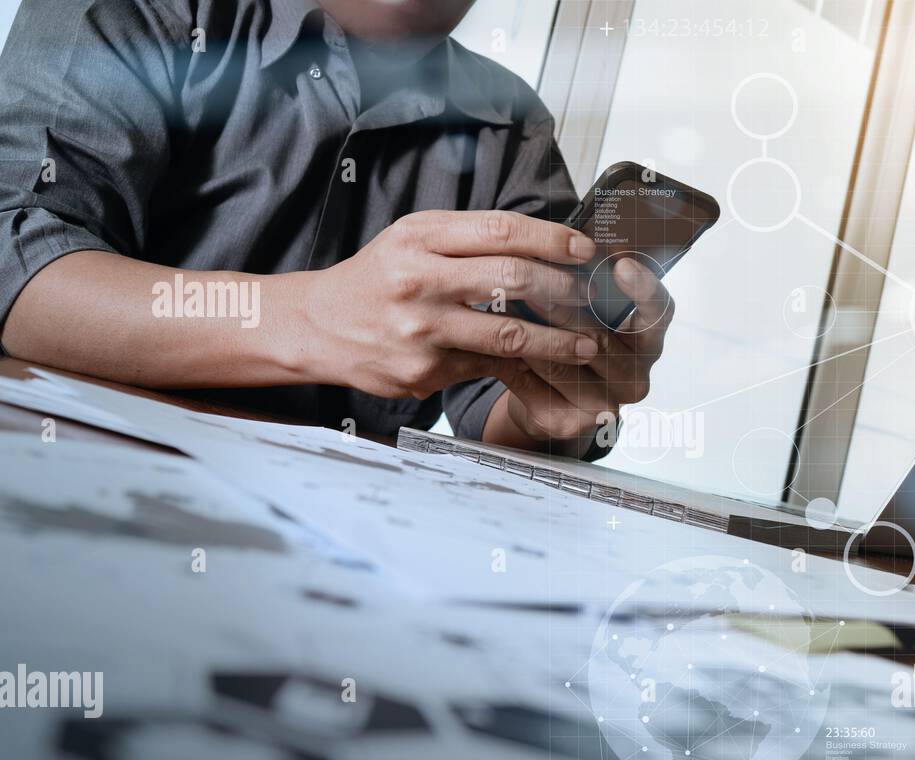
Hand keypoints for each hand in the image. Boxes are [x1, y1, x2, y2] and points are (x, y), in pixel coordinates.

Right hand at [302, 210, 599, 399]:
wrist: (317, 326)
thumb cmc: (377, 279)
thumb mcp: (411, 240)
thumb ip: (468, 240)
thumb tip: (542, 245)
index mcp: (421, 236)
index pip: (501, 229)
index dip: (551, 239)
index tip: (584, 250)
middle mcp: (419, 279)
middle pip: (513, 279)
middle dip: (565, 291)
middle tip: (592, 299)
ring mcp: (421, 329)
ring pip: (509, 334)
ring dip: (558, 342)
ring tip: (585, 345)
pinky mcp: (423, 370)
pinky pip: (486, 368)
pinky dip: (521, 370)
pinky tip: (545, 371)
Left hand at [496, 256, 674, 450]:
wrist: (548, 395)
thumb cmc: (570, 337)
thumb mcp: (586, 307)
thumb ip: (585, 282)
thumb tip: (566, 242)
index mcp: (648, 339)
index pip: (660, 311)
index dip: (643, 288)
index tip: (621, 264)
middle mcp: (635, 375)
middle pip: (599, 338)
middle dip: (559, 306)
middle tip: (526, 277)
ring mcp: (605, 403)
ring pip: (561, 361)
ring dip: (527, 331)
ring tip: (500, 303)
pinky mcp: (569, 422)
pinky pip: (534, 385)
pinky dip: (510, 359)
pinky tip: (492, 340)